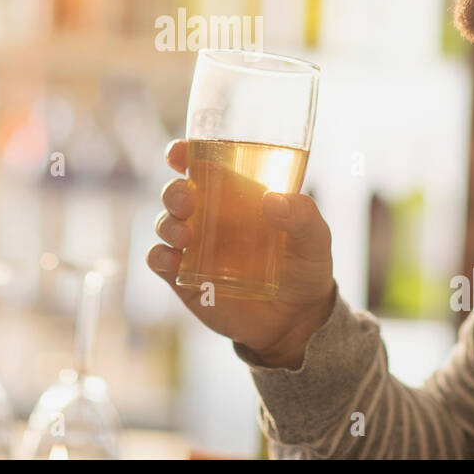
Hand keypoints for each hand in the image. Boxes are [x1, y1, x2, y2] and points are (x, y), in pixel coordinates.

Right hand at [146, 139, 335, 368]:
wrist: (297, 321)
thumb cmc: (305, 269)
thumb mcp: (314, 239)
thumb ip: (302, 216)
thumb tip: (273, 200)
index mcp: (236, 197)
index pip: (203, 167)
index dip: (185, 155)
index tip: (179, 152)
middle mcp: (210, 217)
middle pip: (177, 192)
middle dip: (174, 191)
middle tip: (188, 200)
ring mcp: (195, 248)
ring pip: (164, 224)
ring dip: (167, 224)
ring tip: (185, 236)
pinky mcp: (184, 278)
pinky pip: (159, 261)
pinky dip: (158, 256)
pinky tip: (172, 259)